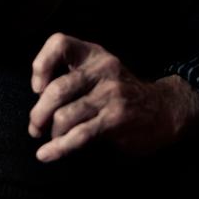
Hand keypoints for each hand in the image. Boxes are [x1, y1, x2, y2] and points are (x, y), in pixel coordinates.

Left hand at [28, 33, 198, 162]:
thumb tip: (37, 99)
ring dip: (49, 133)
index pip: (60, 43)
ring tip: (47, 140)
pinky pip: (79, 135)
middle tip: (34, 126)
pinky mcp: (116, 119)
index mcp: (93, 54)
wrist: (163, 110)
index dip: (42, 64)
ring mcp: (110, 94)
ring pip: (64, 115)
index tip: (37, 87)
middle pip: (56, 89)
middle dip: (38, 113)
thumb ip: (72, 75)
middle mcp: (102, 69)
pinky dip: (58, 148)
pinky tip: (47, 154)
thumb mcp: (100, 71)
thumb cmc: (121, 93)